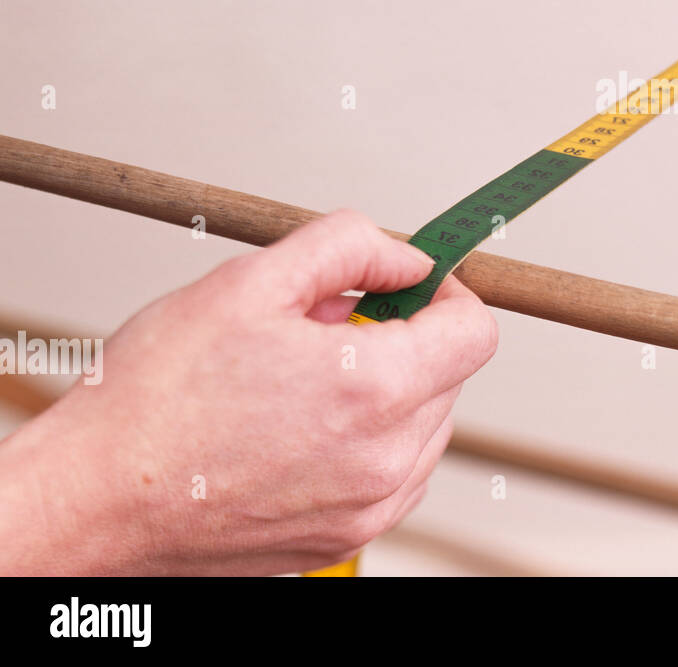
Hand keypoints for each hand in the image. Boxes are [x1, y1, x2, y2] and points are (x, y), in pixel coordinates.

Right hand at [0, 210, 496, 575]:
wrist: (94, 498)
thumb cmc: (154, 400)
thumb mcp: (249, 280)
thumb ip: (348, 248)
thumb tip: (406, 256)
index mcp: (372, 391)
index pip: (476, 332)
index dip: (451, 293)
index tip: (419, 284)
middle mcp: (384, 460)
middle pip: (453, 376)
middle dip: (409, 337)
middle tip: (336, 325)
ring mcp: (368, 508)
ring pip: (428, 426)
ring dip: (392, 391)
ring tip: (307, 380)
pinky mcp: (346, 537)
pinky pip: (397, 472)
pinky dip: (372, 440)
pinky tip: (305, 425)